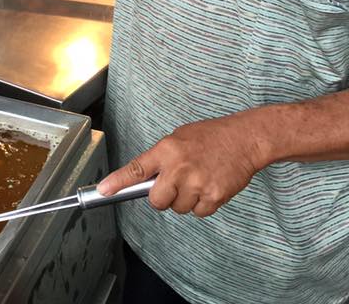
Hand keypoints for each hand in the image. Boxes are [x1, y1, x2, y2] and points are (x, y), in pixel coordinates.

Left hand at [97, 113, 270, 217]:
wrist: (244, 139)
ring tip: (197, 180)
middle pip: (156, 200)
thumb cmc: (211, 136)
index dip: (118, 182)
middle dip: (162, 198)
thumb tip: (144, 178)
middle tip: (174, 185)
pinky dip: (202, 205)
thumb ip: (161, 158)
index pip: (137, 169)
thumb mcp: (178, 138)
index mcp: (167, 150)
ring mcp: (197, 183)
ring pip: (178, 208)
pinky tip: (209, 187)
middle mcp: (179, 168)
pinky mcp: (214, 196)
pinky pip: (198, 212)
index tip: (104, 190)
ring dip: (185, 200)